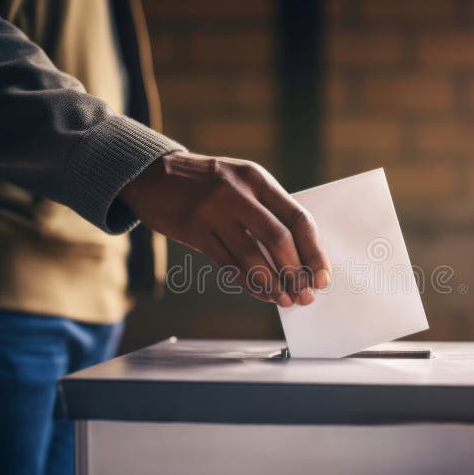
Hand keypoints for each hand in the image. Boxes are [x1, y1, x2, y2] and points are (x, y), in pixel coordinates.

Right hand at [119, 152, 330, 306]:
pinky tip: (261, 292)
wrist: (151, 174)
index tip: (322, 276)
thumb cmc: (205, 183)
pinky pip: (228, 264)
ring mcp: (213, 211)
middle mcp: (237, 192)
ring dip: (273, 284)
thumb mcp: (239, 181)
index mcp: (256, 178)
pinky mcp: (193, 230)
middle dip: (296, 273)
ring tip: (284, 300)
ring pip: (252, 256)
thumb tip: (299, 256)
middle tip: (305, 295)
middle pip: (278, 239)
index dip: (314, 251)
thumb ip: (266, 209)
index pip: (297, 218)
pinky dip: (248, 282)